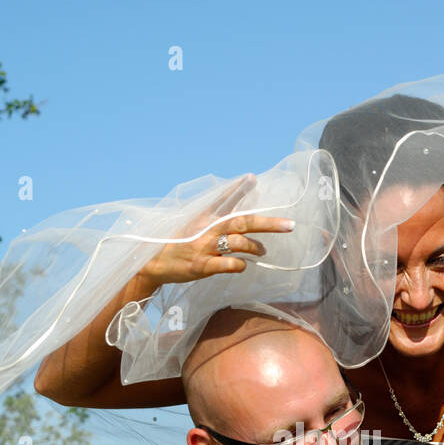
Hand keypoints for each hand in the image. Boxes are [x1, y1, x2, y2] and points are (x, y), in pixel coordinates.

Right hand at [141, 174, 294, 284]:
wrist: (154, 263)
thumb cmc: (180, 243)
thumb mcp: (196, 222)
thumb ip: (218, 210)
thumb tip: (243, 196)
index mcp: (205, 217)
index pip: (224, 199)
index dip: (238, 188)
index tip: (253, 178)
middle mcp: (206, 230)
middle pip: (242, 222)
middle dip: (268, 223)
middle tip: (289, 225)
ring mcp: (204, 247)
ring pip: (238, 243)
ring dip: (255, 247)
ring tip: (263, 251)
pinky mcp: (201, 266)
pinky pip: (227, 264)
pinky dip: (240, 265)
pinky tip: (243, 265)